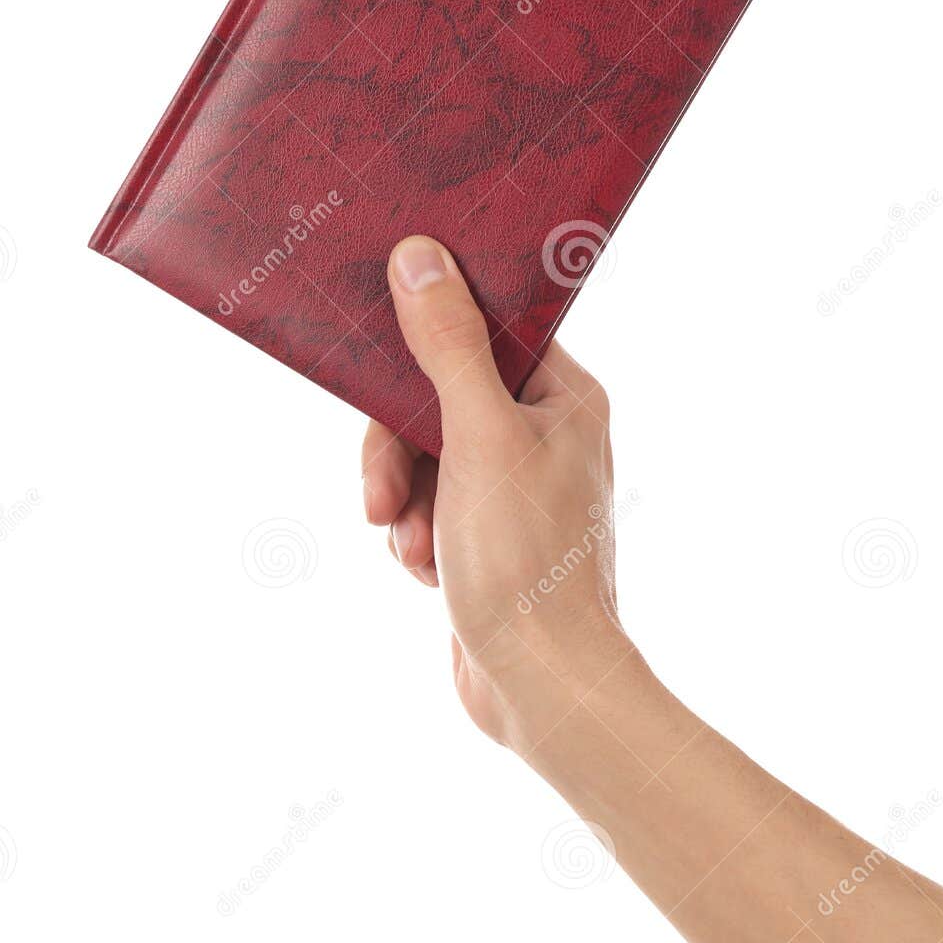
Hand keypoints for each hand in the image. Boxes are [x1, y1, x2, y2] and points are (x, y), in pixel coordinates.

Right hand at [361, 235, 633, 745]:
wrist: (543, 687)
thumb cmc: (527, 561)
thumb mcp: (477, 438)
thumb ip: (447, 346)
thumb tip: (420, 256)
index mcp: (564, 397)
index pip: (483, 330)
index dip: (426, 341)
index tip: (378, 351)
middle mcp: (545, 435)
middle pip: (436, 397)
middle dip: (399, 451)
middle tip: (381, 495)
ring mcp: (515, 489)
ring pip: (420, 456)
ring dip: (404, 502)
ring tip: (416, 548)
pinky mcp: (487, 537)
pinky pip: (424, 507)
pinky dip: (413, 536)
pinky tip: (426, 573)